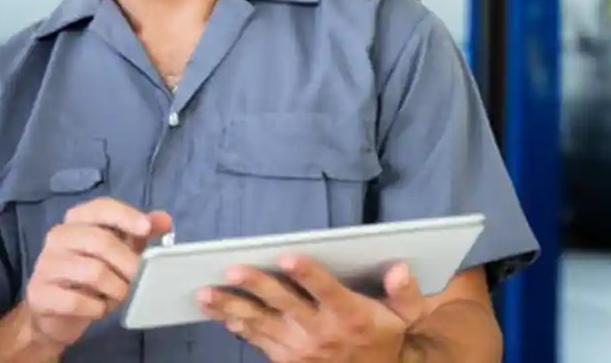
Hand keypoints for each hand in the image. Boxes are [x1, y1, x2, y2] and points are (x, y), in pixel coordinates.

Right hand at [21, 197, 171, 350]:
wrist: (52, 314)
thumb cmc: (88, 278)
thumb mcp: (116, 252)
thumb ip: (138, 235)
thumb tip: (164, 220)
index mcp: (75, 221)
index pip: (100, 207)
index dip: (125, 216)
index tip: (146, 229)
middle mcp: (57, 237)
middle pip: (99, 241)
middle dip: (127, 262)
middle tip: (139, 279)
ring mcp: (46, 265)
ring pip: (92, 272)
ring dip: (115, 289)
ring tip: (118, 297)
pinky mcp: (40, 294)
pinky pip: (76, 301)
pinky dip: (96, 308)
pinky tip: (98, 310)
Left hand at [197, 256, 428, 362]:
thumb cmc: (385, 338)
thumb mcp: (405, 317)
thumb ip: (405, 293)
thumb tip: (400, 269)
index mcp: (350, 315)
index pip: (326, 290)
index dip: (308, 274)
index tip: (288, 258)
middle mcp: (321, 331)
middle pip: (284, 304)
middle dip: (256, 286)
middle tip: (231, 271)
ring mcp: (300, 348)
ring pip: (261, 323)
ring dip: (231, 307)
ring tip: (204, 294)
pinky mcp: (286, 361)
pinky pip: (257, 340)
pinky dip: (236, 325)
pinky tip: (216, 312)